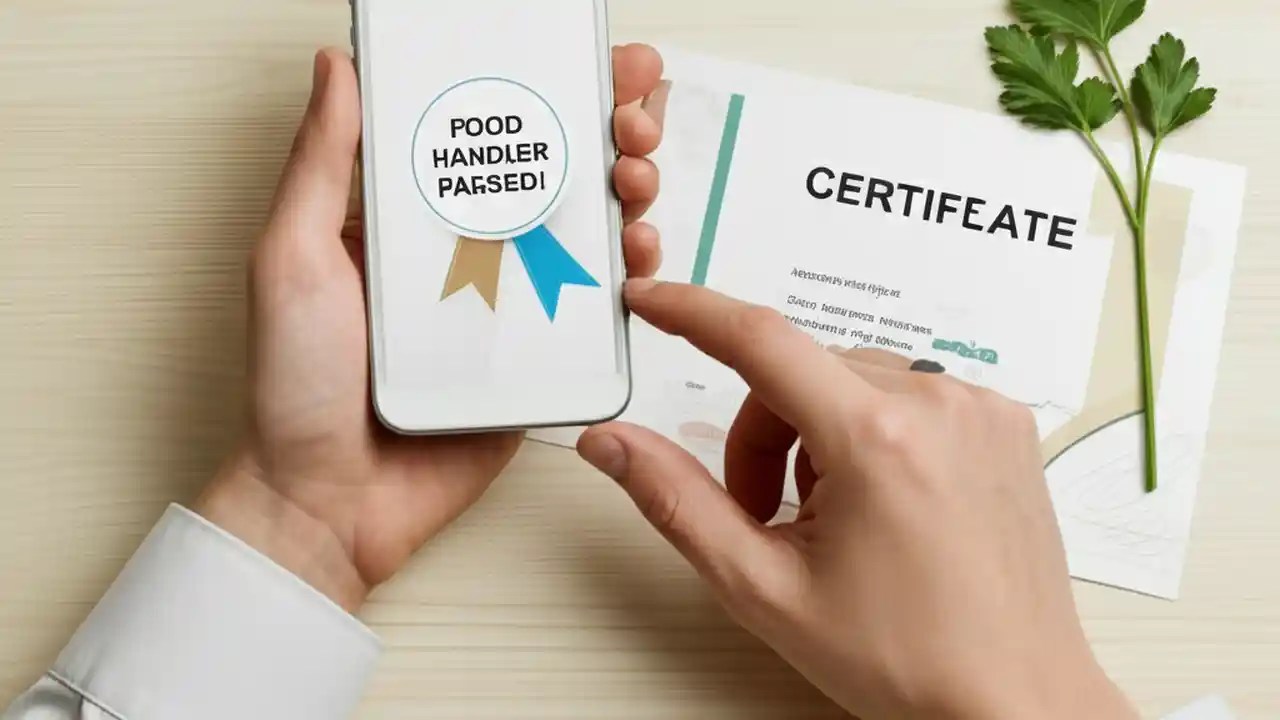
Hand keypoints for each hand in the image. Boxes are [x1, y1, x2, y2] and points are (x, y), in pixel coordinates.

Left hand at [196, 45, 665, 610]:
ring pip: (585, 231)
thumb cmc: (296, 385)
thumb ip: (320, 164)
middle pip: (551, 172)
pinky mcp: (536, 359)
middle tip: (630, 117)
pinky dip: (630, 277)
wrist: (329, 500)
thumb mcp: (293, 257)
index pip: (485, 132)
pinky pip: (592, 309)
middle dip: (605, 130)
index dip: (543, 90)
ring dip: (626, 191)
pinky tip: (640, 256)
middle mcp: (465, 251)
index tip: (590, 62)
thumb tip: (335, 68)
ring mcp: (507, 304)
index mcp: (409, 217)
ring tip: (636, 178)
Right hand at [578, 281, 1138, 719]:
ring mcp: (981, 408)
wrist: (1013, 701)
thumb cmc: (904, 660)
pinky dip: (869, 431)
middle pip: (799, 372)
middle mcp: (939, 403)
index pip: (760, 340)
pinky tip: (880, 503)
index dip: (691, 312)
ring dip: (814, 434)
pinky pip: (906, 393)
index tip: (648, 300)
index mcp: (877, 440)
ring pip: (850, 379)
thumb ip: (676, 501)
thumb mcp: (765, 588)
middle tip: (761, 516)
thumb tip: (611, 443)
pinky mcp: (1004, 422)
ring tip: (830, 520)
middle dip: (760, 434)